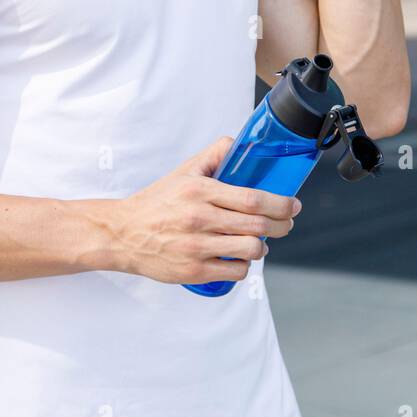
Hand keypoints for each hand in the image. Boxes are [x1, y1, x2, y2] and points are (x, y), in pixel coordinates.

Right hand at [109, 136, 300, 284]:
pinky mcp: (192, 271)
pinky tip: (239, 258)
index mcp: (200, 191)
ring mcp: (196, 247)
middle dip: (281, 226)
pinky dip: (244, 266)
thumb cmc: (157, 201)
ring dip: (262, 247)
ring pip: (248, 250)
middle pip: (256, 225)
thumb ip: (213, 155)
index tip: (293, 205)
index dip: (279, 203)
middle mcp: (199, 219)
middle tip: (286, 224)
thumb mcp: (184, 172)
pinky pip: (233, 272)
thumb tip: (240, 143)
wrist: (123, 233)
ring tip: (259, 242)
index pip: (252, 198)